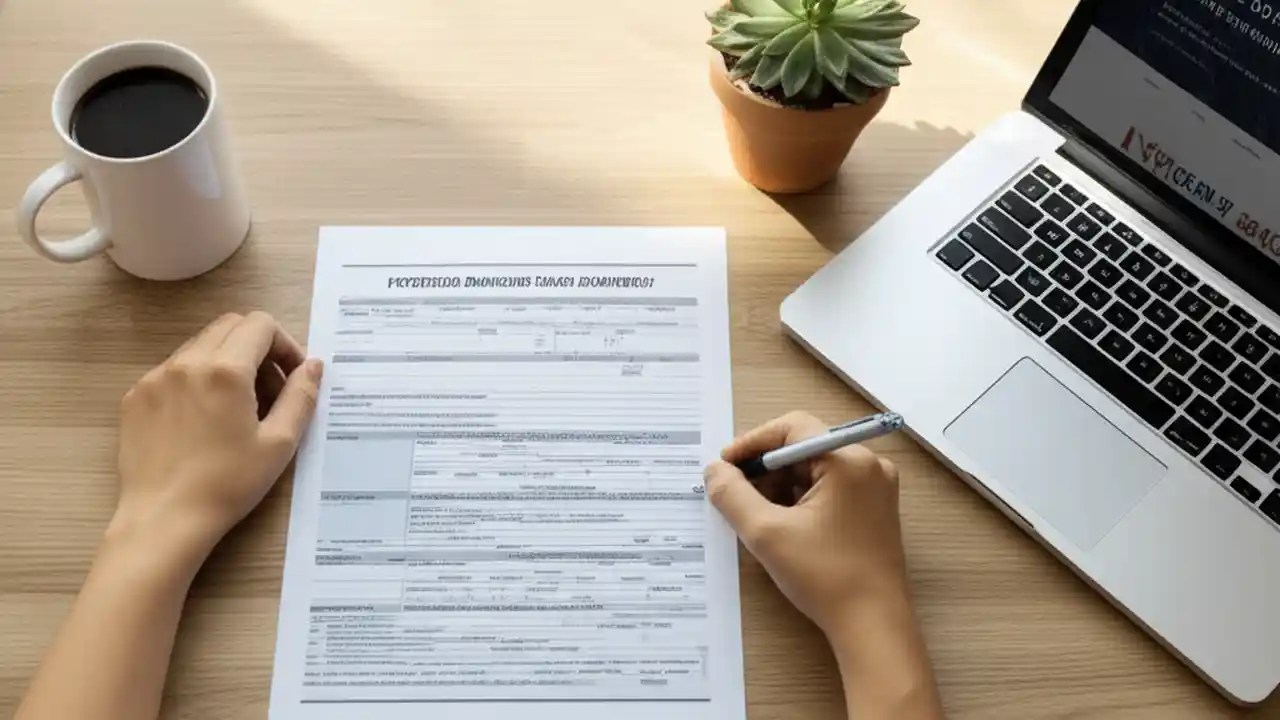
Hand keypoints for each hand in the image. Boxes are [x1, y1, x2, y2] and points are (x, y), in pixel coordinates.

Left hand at [110, 312, 322, 556]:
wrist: (164, 519)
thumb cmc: (229, 484)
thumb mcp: (279, 444)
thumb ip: (301, 397)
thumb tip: (313, 366)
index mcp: (225, 370)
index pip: (261, 324)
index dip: (285, 345)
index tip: (291, 378)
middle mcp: (187, 362)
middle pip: (229, 326)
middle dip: (257, 347)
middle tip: (269, 390)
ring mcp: (156, 377)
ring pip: (200, 345)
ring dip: (227, 361)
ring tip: (236, 406)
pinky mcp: (136, 396)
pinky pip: (173, 369)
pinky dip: (197, 379)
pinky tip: (202, 420)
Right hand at [704, 411, 907, 637]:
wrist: (873, 625)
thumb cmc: (825, 576)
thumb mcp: (766, 533)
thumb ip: (732, 495)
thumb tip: (714, 470)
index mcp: (848, 460)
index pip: (791, 427)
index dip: (752, 443)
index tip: (725, 466)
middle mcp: (868, 464)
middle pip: (804, 446)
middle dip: (765, 467)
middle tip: (735, 494)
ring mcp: (876, 487)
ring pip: (815, 468)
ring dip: (781, 485)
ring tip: (755, 513)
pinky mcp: (875, 509)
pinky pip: (831, 487)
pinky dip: (802, 498)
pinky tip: (782, 524)